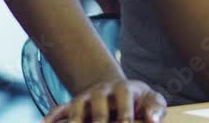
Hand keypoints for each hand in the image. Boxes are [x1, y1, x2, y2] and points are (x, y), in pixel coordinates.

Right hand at [41, 79, 165, 122]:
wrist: (117, 91)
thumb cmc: (139, 100)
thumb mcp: (151, 100)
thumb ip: (156, 108)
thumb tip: (151, 119)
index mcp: (123, 89)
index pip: (124, 98)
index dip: (125, 112)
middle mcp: (102, 91)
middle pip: (98, 104)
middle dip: (98, 119)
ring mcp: (85, 98)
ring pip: (76, 107)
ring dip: (74, 120)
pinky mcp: (73, 105)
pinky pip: (60, 109)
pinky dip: (52, 116)